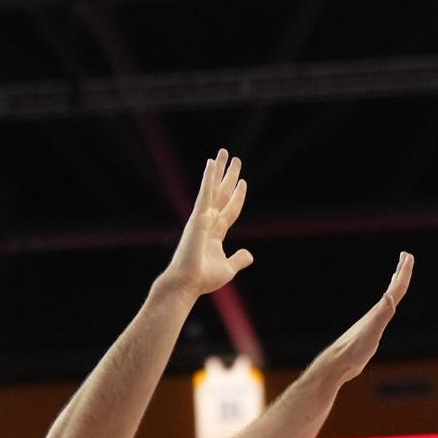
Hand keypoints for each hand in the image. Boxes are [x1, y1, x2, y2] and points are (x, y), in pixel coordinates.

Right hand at [164, 150, 253, 297]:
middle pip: (222, 194)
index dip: (237, 196)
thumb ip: (238, 259)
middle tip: (235, 159)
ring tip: (225, 153)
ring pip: (214, 189)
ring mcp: (202, 218)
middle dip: (228, 177)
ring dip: (219, 171)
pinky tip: (212, 163)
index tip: (242, 182)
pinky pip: (205, 193)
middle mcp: (208, 221)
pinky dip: (208, 178)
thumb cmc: (203, 279)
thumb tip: (249, 255)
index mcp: (215, 233)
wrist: (187, 283)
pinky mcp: (198, 217)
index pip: (230, 210)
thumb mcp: (228, 268)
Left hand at [311, 252, 413, 381]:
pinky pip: (383, 312)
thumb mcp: (372, 331)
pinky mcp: (370, 331)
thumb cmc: (355, 349)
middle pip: (392, 289)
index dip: (404, 272)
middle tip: (406, 256)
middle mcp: (376, 312)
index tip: (409, 255)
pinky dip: (387, 304)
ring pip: (387, 299)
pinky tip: (386, 306)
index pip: (396, 288)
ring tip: (397, 277)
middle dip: (400, 272)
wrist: (339, 363)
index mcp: (379, 311)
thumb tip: (389, 295)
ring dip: (394, 286)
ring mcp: (372, 321)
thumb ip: (381, 314)